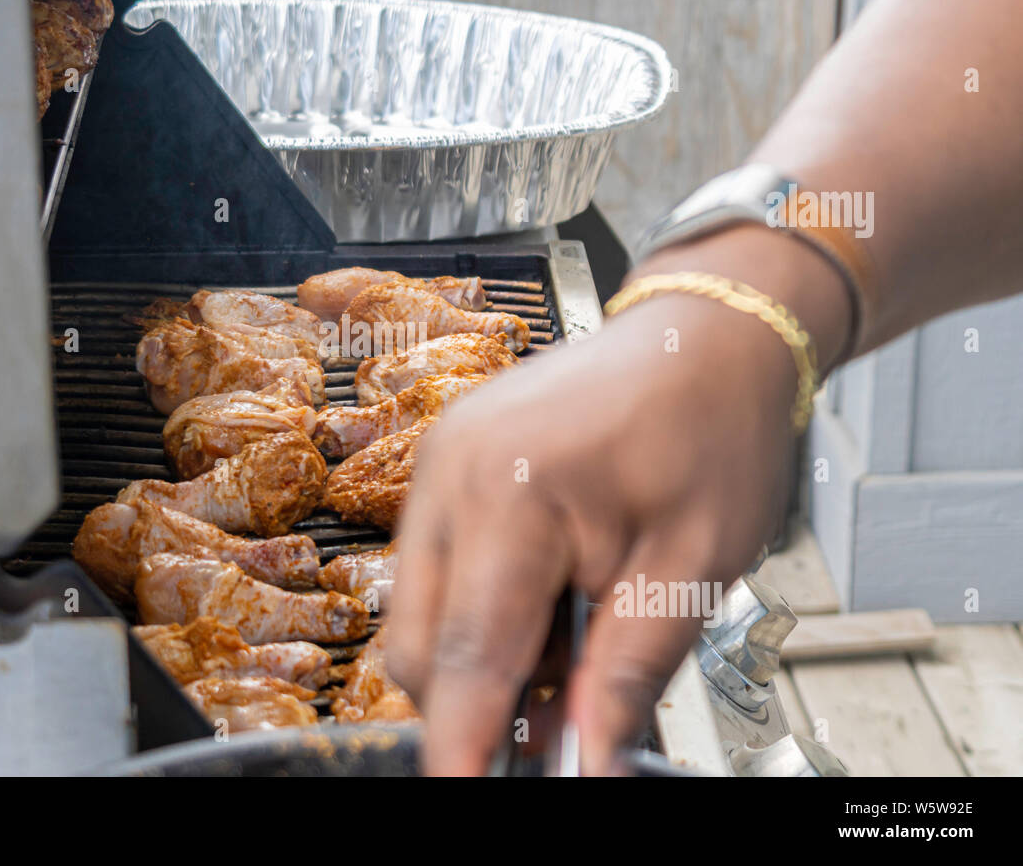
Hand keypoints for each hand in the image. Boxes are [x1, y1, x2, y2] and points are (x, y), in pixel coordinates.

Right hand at [384, 227, 850, 775]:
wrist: (703, 335)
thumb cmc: (712, 428)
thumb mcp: (691, 565)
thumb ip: (626, 675)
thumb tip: (588, 764)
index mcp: (511, 495)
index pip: (469, 657)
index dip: (465, 746)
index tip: (468, 794)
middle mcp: (449, 475)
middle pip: (418, 647)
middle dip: (476, 705)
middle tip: (565, 722)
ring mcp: (437, 465)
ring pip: (416, 614)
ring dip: (479, 660)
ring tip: (574, 645)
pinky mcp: (444, 467)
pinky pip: (433, 570)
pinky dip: (480, 613)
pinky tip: (549, 604)